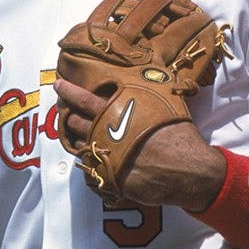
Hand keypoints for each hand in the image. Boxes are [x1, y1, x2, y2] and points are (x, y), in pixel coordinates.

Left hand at [53, 78, 224, 210]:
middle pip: (76, 123)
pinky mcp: (111, 179)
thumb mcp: (166, 102)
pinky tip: (97, 157)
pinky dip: (91, 161)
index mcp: (118, 114)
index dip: (69, 91)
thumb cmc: (180, 133)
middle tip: (66, 111)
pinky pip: (92, 169)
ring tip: (80, 134)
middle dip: (68, 116)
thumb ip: (147, 91)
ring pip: (82, 146)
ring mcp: (107, 159)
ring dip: (79, 139)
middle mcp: (107, 135)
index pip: (84, 100)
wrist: (189, 170)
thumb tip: (148, 69)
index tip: (58, 85)